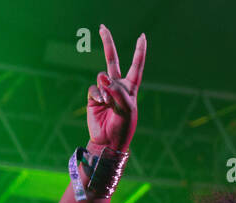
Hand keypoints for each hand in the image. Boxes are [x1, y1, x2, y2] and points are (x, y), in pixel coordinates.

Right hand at [87, 25, 145, 149]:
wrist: (109, 142)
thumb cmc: (123, 127)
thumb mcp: (126, 110)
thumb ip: (116, 92)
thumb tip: (102, 77)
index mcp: (131, 88)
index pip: (136, 66)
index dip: (139, 51)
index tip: (142, 36)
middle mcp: (117, 86)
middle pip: (112, 60)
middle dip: (107, 43)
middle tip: (102, 27)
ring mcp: (104, 91)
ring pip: (102, 78)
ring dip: (106, 89)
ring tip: (109, 103)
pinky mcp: (94, 97)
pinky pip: (94, 89)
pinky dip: (98, 96)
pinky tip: (102, 105)